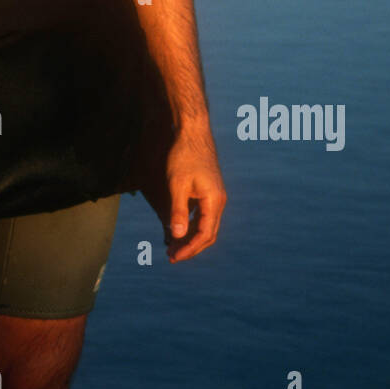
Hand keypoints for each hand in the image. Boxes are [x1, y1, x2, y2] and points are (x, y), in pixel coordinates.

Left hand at [165, 128, 226, 263]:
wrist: (193, 131)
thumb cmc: (184, 156)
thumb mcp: (177, 184)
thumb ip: (178, 211)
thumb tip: (176, 236)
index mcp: (214, 201)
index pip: (204, 235)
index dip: (189, 248)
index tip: (173, 256)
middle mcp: (218, 201)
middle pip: (207, 234)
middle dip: (190, 247)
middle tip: (171, 256)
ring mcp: (214, 196)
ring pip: (205, 225)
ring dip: (189, 237)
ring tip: (171, 247)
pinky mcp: (208, 191)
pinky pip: (201, 215)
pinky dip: (190, 225)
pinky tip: (176, 228)